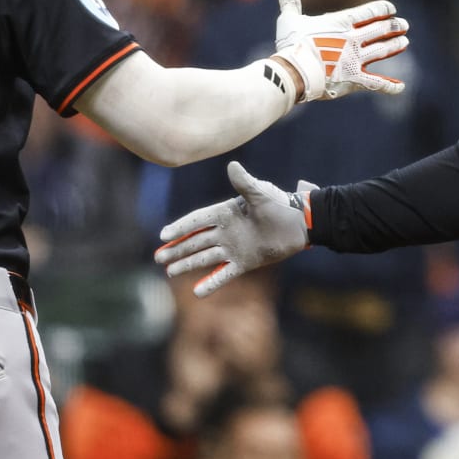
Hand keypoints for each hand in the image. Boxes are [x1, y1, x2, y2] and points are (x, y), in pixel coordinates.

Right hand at [155, 162, 310, 296]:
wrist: (300, 224)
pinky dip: (211, 282)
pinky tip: (197, 292)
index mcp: (225, 213)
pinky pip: (224, 274)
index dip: (180, 228)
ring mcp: (233, 248)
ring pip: (205, 257)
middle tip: (158, 258)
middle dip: (177, 249)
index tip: (163, 236)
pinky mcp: (245, 262)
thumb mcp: (261, 193)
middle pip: (195, 241)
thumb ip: (244, 183)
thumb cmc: (281, 204)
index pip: (197, 220)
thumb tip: (232, 166)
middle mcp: (225, 231)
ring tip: (169, 272)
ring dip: (187, 264)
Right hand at [273, 0, 408, 101]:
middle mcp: (353, 39)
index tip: (391, 9)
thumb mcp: (289, 19)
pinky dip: (390, 85)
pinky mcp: (354, 80)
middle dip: (394, 26)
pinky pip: (377, 83)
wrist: (294, 71)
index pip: (370, 11)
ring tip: (405, 42)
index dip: (383, 9)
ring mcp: (356, 60)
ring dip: (395, 46)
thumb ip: (290, 1)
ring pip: (382, 51)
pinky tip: (401, 86)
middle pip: (381, 30)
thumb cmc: (291, 44)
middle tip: (404, 25)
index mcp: (341, 23)